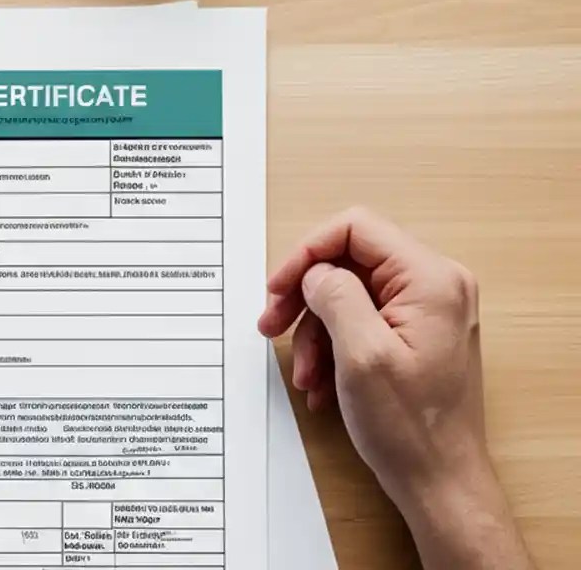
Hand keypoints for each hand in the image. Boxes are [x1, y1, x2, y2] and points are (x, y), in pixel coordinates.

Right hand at [258, 208, 531, 569]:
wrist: (440, 483)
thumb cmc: (410, 429)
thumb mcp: (361, 355)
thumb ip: (335, 296)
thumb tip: (316, 273)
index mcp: (430, 280)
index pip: (356, 228)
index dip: (307, 252)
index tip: (277, 288)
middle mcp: (435, 286)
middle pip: (349, 262)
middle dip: (305, 297)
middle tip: (271, 326)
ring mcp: (428, 311)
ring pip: (349, 295)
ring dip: (316, 332)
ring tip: (305, 374)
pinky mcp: (416, 334)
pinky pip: (361, 321)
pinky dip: (333, 347)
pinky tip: (323, 382)